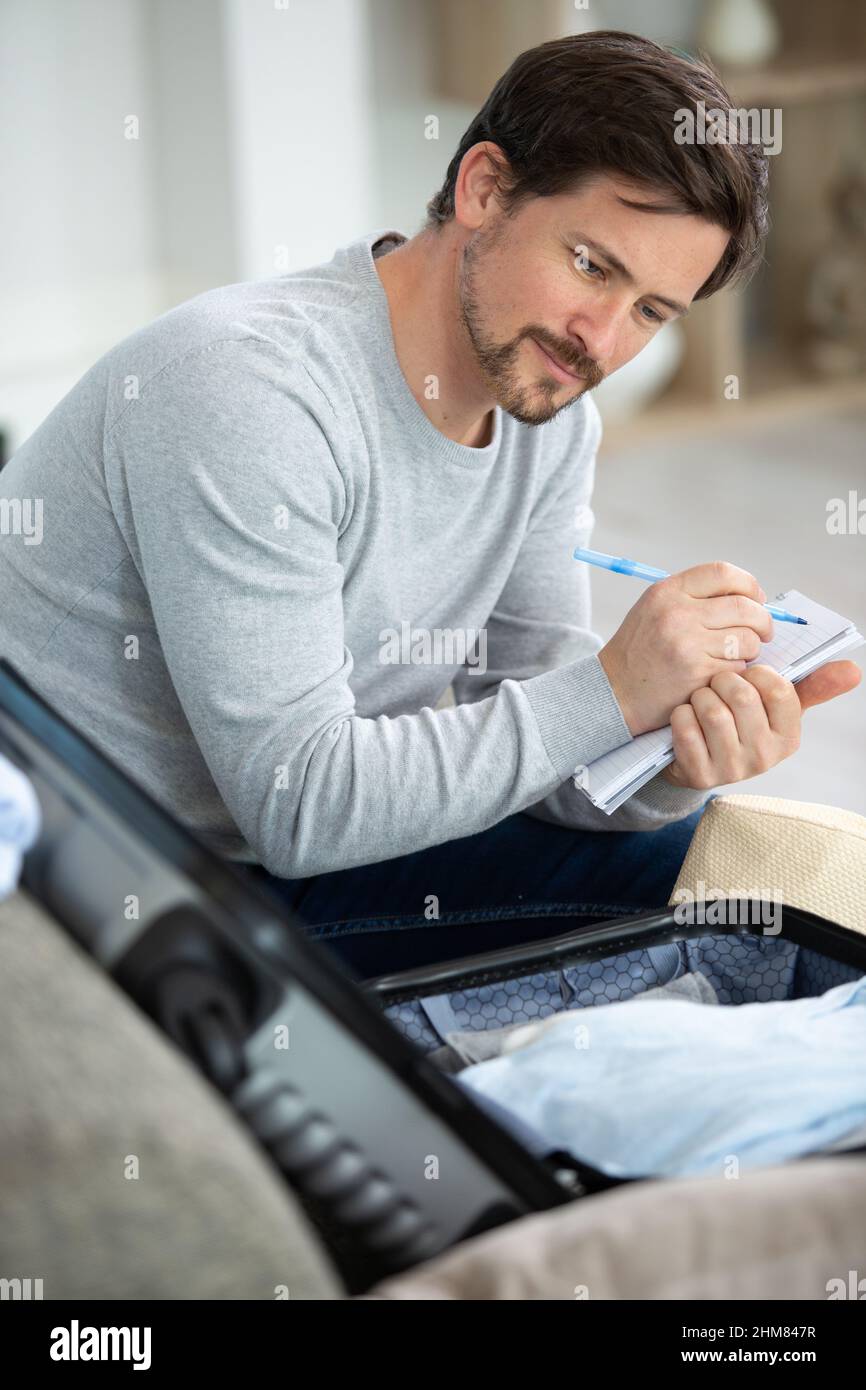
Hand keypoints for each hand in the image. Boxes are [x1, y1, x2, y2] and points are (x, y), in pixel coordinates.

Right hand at [598, 561, 772, 735]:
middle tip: (763, 631)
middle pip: (744, 606)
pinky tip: (719, 672)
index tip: (756, 599)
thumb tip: (748, 596)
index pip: (723, 573)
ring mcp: (688, 645)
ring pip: (747, 639)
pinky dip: (736, 670)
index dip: (748, 585)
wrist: (614, 691)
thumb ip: (694, 596)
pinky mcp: (698, 674)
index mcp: (667, 592)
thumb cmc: (638, 650)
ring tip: (735, 654)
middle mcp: (677, 614)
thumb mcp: (654, 608)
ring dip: (750, 649)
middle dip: (762, 620)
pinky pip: (738, 667)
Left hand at [662, 660, 860, 790]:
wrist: (698, 761)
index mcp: (788, 737)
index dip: (756, 673)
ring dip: (700, 696)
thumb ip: (813, 686)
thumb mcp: (776, 708)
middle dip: (723, 680)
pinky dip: (681, 714)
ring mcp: (732, 769)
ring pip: (711, 709)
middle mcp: (764, 757)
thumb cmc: (741, 726)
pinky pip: (686, 726)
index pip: (778, 689)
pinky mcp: (700, 774)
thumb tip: (854, 670)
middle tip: (718, 684)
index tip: (748, 675)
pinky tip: (686, 718)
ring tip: (702, 699)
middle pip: (741, 696)